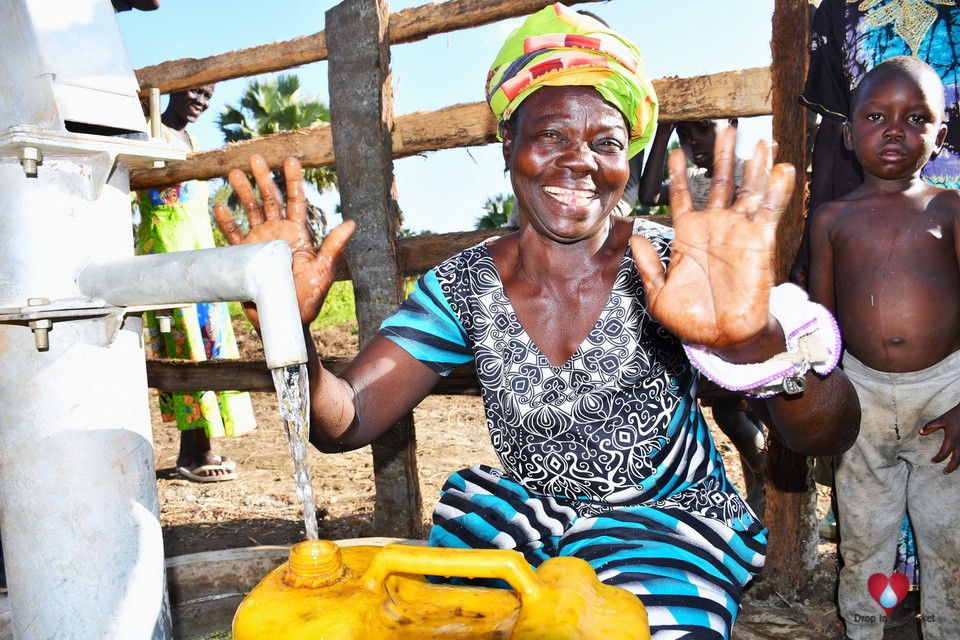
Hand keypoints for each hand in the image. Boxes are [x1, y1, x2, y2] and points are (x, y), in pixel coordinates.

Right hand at [213, 154, 354, 325]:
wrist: (287, 319)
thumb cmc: (308, 298)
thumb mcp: (323, 271)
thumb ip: (334, 247)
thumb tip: (352, 223)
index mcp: (298, 234)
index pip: (296, 201)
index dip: (293, 180)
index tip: (290, 159)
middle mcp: (278, 234)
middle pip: (270, 200)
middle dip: (263, 179)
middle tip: (255, 157)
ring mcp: (260, 243)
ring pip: (250, 211)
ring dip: (242, 192)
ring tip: (233, 172)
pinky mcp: (245, 256)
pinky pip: (233, 235)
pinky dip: (226, 221)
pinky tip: (219, 206)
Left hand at [630, 125, 794, 349]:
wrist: (722, 339)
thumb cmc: (691, 320)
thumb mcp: (658, 295)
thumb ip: (647, 266)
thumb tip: (634, 236)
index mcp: (687, 236)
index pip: (681, 195)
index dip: (678, 173)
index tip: (675, 148)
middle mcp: (714, 228)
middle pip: (718, 181)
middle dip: (721, 155)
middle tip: (725, 126)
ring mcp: (738, 232)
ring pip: (746, 189)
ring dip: (753, 164)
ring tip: (758, 138)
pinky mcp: (760, 242)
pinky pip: (769, 211)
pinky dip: (776, 189)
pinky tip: (781, 167)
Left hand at [920, 403, 959, 473]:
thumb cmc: (955, 415)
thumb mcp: (942, 420)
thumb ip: (930, 426)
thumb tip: (920, 432)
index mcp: (952, 439)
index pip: (944, 453)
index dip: (938, 458)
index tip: (933, 460)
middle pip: (956, 460)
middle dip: (951, 467)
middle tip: (944, 472)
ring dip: (957, 464)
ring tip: (951, 468)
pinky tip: (957, 459)